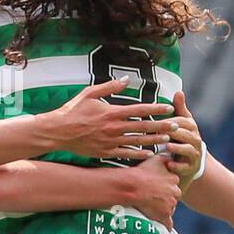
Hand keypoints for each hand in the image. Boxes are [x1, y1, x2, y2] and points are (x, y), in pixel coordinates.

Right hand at [48, 79, 175, 159]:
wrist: (58, 132)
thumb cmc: (72, 111)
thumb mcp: (89, 93)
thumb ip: (109, 86)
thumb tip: (126, 79)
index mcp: (112, 112)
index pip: (139, 110)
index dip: (155, 109)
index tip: (168, 109)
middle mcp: (114, 128)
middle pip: (143, 127)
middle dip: (161, 126)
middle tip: (176, 126)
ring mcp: (110, 141)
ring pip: (137, 142)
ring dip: (154, 140)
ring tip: (167, 140)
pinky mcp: (105, 152)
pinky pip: (125, 154)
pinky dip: (138, 154)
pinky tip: (149, 153)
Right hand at [125, 155, 182, 227]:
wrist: (133, 186)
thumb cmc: (142, 172)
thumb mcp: (156, 159)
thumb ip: (166, 159)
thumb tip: (171, 158)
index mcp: (174, 179)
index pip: (173, 184)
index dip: (165, 186)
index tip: (157, 186)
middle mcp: (175, 193)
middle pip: (173, 197)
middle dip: (166, 197)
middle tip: (153, 197)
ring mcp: (170, 205)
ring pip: (169, 208)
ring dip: (163, 208)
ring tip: (151, 207)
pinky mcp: (164, 216)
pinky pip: (168, 223)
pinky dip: (166, 225)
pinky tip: (165, 228)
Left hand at [162, 90, 202, 179]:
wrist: (191, 163)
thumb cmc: (182, 139)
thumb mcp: (182, 124)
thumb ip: (179, 109)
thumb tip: (179, 91)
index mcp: (191, 128)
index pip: (183, 121)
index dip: (171, 121)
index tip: (157, 121)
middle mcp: (195, 140)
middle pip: (186, 134)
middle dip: (174, 132)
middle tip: (160, 132)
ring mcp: (194, 155)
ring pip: (188, 150)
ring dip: (178, 148)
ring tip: (167, 146)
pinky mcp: (190, 168)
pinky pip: (185, 167)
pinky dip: (177, 166)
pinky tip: (168, 164)